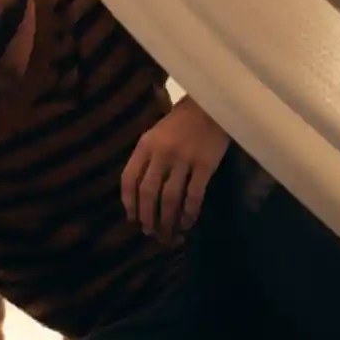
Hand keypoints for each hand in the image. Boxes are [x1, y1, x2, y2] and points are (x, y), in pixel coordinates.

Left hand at [121, 97, 229, 242]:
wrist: (210, 106)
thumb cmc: (180, 123)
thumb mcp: (155, 135)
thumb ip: (146, 159)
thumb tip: (139, 196)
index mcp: (145, 145)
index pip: (129, 179)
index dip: (129, 203)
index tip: (132, 218)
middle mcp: (161, 152)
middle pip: (149, 193)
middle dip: (147, 217)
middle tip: (150, 232)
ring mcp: (184, 159)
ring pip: (170, 198)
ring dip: (167, 220)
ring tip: (167, 234)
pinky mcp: (205, 165)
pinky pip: (194, 196)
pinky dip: (189, 214)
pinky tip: (187, 224)